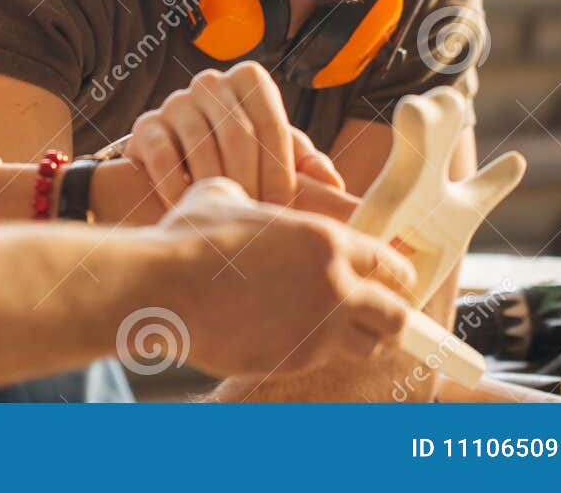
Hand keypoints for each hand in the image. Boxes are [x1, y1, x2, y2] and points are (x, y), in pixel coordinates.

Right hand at [125, 61, 344, 209]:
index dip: (280, 169)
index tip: (282, 207)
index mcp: (250, 80)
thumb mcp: (276, 155)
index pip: (270, 122)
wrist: (183, 160)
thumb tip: (332, 182)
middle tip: (255, 217)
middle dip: (250, 181)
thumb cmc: (242, 157)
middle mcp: (211, 82)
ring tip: (226, 216)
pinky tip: (189, 210)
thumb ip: (307, 164)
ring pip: (201, 144)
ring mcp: (176, 100)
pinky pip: (164, 155)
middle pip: (237, 133)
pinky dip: (178, 187)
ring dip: (216, 186)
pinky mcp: (146, 124)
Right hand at [155, 178, 415, 377]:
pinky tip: (296, 340)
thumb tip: (243, 203)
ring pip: (369, 347)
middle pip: (397, 316)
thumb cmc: (189, 239)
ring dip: (362, 341)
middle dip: (394, 317)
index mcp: (325, 241)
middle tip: (382, 316)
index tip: (393, 280)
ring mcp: (316, 330)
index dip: (395, 273)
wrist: (163, 289)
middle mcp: (333, 287)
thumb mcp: (225, 198)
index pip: (389, 263)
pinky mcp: (292, 361)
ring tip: (346, 335)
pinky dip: (317, 353)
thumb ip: (252, 202)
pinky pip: (322, 361)